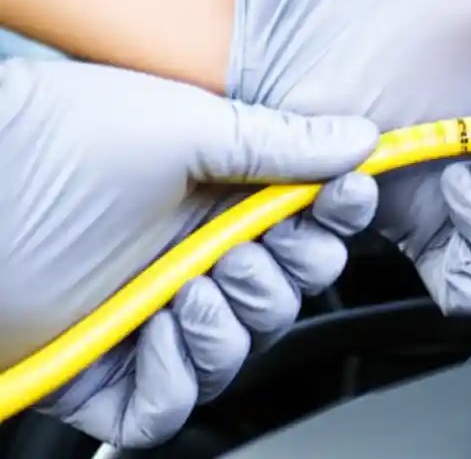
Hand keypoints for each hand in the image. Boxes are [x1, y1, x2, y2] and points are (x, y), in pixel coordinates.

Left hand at [0, 59, 377, 446]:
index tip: (340, 199)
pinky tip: (155, 338)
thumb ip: (278, 141)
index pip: (311, 220)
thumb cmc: (53, 142)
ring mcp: (154, 312)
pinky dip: (175, 385)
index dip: (335, 216)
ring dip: (225, 332)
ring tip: (181, 297)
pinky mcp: (109, 366)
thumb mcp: (181, 125)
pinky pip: (171, 405)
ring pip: (240, 353)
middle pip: (288, 295)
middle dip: (273, 281)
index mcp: (219, 194)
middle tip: (231, 255)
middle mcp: (194, 253)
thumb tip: (358, 139)